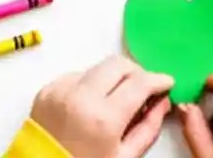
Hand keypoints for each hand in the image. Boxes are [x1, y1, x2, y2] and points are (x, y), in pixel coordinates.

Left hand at [29, 55, 174, 157]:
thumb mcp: (124, 157)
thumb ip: (149, 128)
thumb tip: (162, 102)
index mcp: (104, 118)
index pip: (141, 82)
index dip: (159, 80)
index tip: (165, 83)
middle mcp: (81, 97)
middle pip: (119, 64)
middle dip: (136, 72)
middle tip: (142, 88)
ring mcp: (61, 91)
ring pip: (98, 67)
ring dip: (112, 78)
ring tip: (115, 98)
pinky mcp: (47, 91)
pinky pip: (77, 76)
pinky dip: (89, 84)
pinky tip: (91, 102)